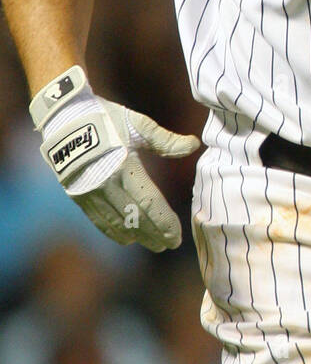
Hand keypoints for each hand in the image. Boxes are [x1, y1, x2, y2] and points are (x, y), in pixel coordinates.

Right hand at [30, 67, 199, 252]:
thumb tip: (194, 145)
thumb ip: (166, 140)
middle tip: (169, 245)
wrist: (64, 118)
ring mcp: (90, 192)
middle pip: (135, 219)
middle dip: (154, 234)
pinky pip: (98, 220)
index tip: (176, 236)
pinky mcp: (78, 195)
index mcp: (124, 167)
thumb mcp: (138, 125)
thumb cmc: (106, 119)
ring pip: (117, 223)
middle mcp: (107, 184)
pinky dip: (114, 232)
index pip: (150, 203)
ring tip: (154, 243)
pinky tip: (127, 238)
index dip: (164, 223)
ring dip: (137, 236)